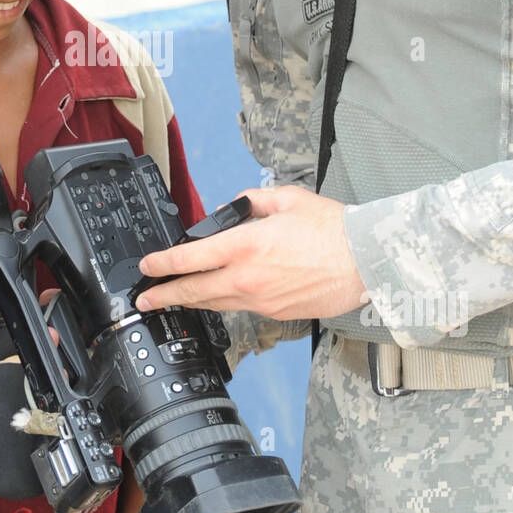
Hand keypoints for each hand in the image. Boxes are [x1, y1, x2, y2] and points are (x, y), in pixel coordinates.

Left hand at [136, 185, 367, 321]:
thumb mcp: (287, 199)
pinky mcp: (276, 313)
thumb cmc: (333, 229)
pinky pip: (242, 308)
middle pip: (193, 291)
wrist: (366, 261)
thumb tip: (236, 207)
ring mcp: (261, 300)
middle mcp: (247, 277)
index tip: (148, 266)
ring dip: (190, 303)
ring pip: (215, 304)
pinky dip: (225, 303)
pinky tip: (219, 299)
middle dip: (164, 296)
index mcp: (245, 245)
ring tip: (172, 301)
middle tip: (146, 299)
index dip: (162, 264)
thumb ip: (253, 201)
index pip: (190, 258)